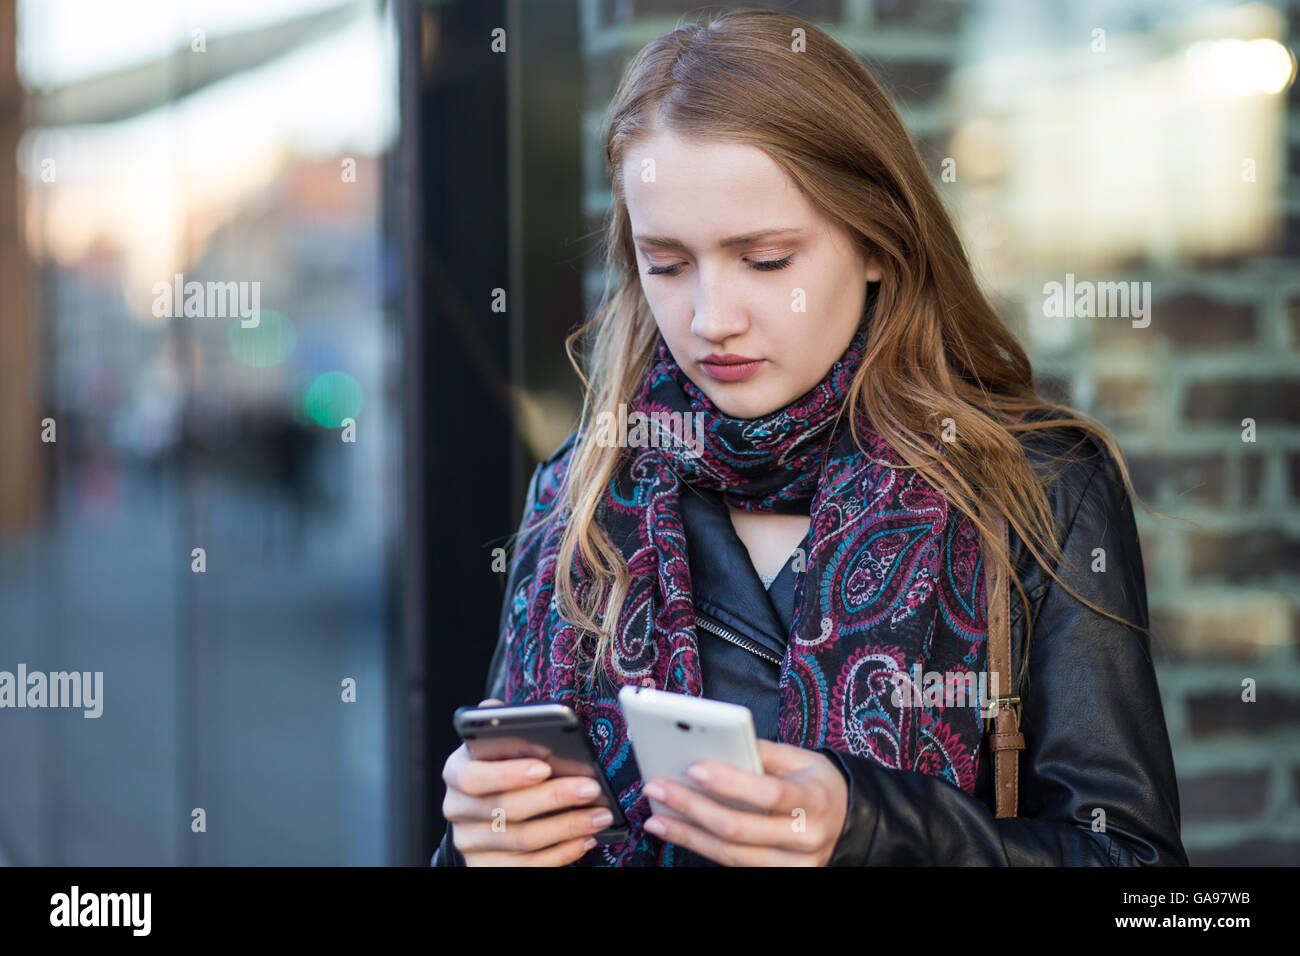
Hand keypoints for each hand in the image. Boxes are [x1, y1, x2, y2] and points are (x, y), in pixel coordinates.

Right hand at [442, 699, 612, 865]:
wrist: (484, 816)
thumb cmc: (501, 769)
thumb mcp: (497, 746)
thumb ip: (501, 728)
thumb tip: (498, 708)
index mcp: (456, 772)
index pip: (474, 776)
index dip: (509, 773)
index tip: (545, 766)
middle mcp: (457, 810)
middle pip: (506, 809)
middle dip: (555, 797)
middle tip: (591, 788)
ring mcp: (470, 843)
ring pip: (523, 840)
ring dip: (567, 827)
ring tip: (600, 814)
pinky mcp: (486, 868)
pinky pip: (528, 866)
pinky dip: (561, 854)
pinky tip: (585, 839)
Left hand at [642, 739, 847, 865]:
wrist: (849, 822)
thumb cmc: (818, 784)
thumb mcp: (803, 758)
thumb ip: (765, 751)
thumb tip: (719, 740)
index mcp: (815, 799)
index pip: (768, 794)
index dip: (730, 783)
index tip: (693, 768)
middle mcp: (806, 838)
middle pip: (740, 829)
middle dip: (692, 808)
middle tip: (657, 788)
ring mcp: (794, 865)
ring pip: (731, 855)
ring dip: (688, 835)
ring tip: (656, 817)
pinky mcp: (781, 877)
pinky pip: (735, 865)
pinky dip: (703, 847)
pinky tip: (680, 831)